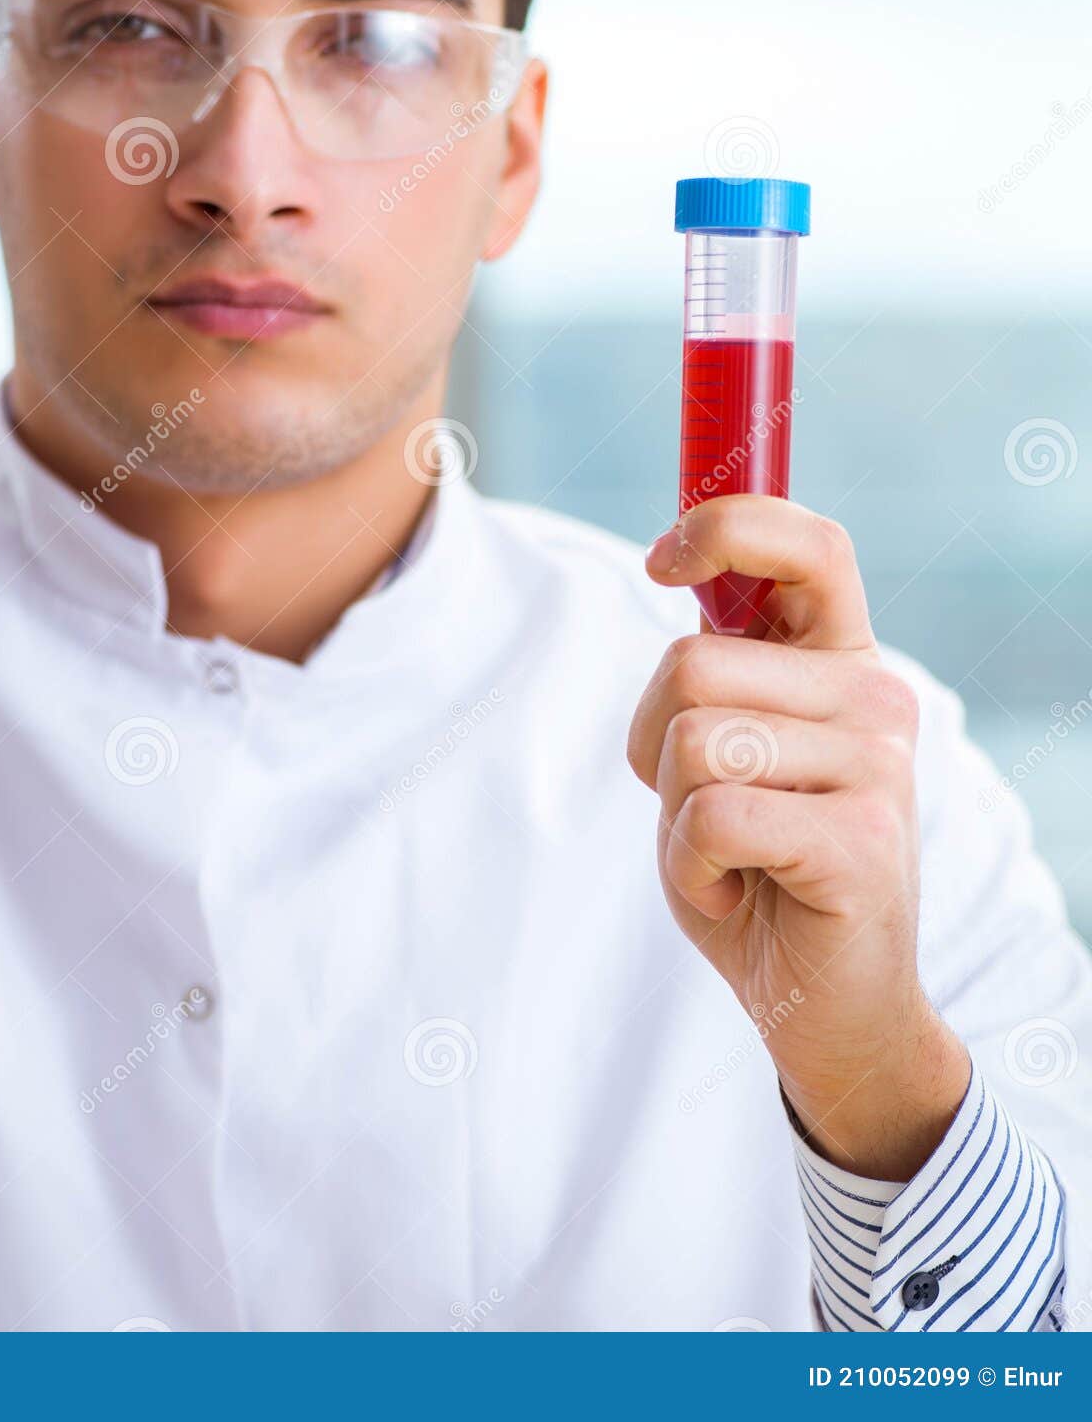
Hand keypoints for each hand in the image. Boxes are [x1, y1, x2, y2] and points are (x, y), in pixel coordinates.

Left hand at [627, 495, 969, 1180]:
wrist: (822, 1004)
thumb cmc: (755, 871)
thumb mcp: (724, 755)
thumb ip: (716, 673)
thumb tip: (678, 560)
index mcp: (842, 665)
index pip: (810, 546)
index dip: (727, 529)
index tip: (661, 565)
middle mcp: (875, 698)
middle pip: (690, 664)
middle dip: (655, 748)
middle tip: (705, 815)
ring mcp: (879, 765)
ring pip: (692, 740)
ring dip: (675, 818)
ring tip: (730, 859)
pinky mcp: (862, 839)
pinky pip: (712, 816)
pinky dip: (692, 868)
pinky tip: (740, 893)